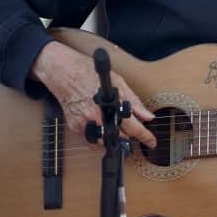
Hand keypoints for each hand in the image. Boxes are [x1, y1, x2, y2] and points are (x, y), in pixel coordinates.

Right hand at [30, 41, 155, 148]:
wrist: (64, 73)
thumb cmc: (90, 74)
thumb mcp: (118, 82)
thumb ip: (133, 102)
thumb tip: (148, 116)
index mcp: (110, 105)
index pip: (132, 127)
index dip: (145, 136)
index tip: (152, 142)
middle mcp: (97, 116)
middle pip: (120, 137)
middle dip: (129, 135)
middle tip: (132, 129)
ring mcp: (84, 123)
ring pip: (105, 142)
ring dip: (114, 138)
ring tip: (117, 128)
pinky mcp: (75, 127)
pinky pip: (90, 141)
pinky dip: (99, 139)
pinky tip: (103, 130)